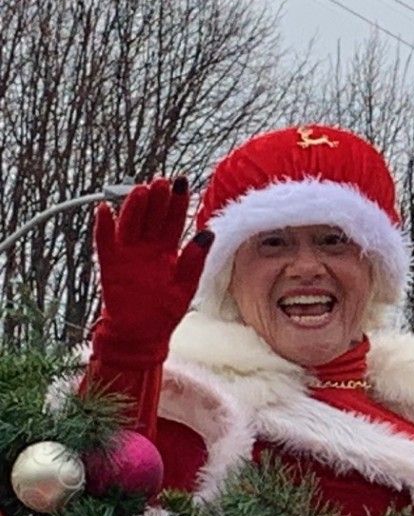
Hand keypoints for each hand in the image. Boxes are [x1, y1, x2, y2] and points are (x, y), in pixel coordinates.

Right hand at [91, 177, 211, 368]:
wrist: (141, 334)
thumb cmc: (164, 310)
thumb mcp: (186, 286)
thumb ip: (194, 260)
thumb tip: (207, 232)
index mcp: (167, 251)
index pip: (173, 221)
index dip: (177, 202)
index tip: (182, 183)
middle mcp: (147, 249)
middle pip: (152, 218)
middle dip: (157, 199)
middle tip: (162, 182)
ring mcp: (127, 254)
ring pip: (130, 225)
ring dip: (134, 207)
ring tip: (140, 190)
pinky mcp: (110, 264)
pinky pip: (104, 242)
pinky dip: (104, 227)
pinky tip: (105, 210)